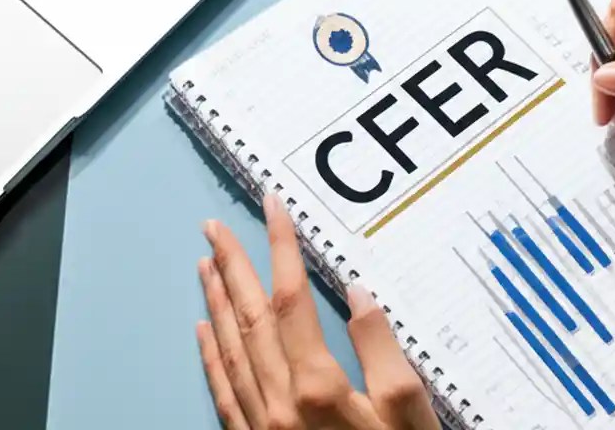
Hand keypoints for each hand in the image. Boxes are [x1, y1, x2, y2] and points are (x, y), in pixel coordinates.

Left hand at [197, 194, 439, 429]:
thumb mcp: (410, 413)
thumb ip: (382, 350)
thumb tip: (356, 292)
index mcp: (317, 386)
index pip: (291, 299)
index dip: (279, 248)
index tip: (270, 207)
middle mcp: (280, 403)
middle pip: (250, 318)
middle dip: (232, 267)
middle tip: (212, 227)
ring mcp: (264, 427)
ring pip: (231, 350)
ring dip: (217, 302)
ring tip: (204, 264)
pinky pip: (224, 393)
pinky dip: (211, 357)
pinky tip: (204, 332)